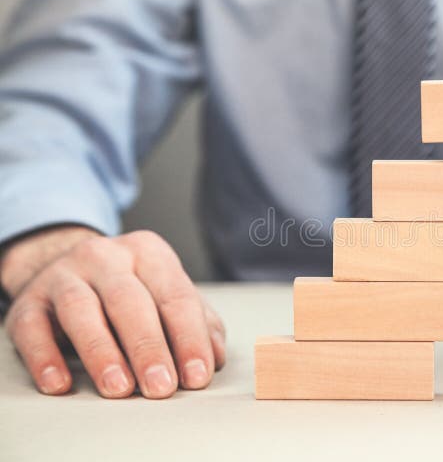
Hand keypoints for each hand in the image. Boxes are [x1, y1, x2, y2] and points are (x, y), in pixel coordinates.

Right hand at [1, 226, 225, 397]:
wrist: (66, 267)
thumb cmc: (131, 289)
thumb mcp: (167, 294)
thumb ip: (198, 322)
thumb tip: (215, 356)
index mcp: (149, 253)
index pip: (175, 296)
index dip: (189, 338)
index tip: (197, 375)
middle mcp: (106, 256)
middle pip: (130, 301)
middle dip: (148, 348)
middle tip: (161, 387)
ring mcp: (64, 274)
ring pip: (81, 310)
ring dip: (101, 352)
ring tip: (119, 388)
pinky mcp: (28, 300)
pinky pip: (33, 327)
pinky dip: (45, 357)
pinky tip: (60, 384)